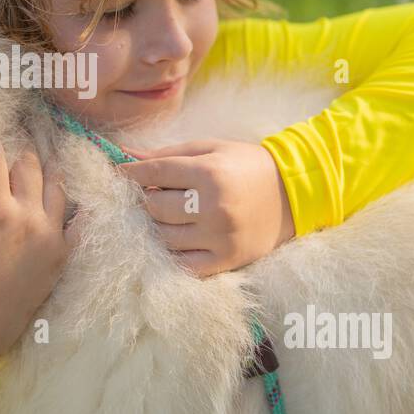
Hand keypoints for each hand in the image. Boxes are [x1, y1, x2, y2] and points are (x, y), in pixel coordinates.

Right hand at [0, 142, 81, 378]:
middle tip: (21, 137)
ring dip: (48, 171)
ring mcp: (50, 236)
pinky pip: (76, 220)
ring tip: (43, 158)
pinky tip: (68, 192)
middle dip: (23, 150)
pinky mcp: (62, 255)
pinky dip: (70, 204)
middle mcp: (28, 218)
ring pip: (57, 187)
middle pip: (31, 166)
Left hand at [117, 139, 294, 277]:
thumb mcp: (211, 149)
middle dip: (146, 198)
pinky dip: (172, 252)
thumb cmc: (247, 165)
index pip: (155, 173)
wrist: (294, 194)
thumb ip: (167, 154)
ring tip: (165, 214)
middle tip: (152, 193)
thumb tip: (125, 154)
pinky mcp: (227, 259)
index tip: (118, 174)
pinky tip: (176, 237)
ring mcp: (219, 237)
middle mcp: (213, 207)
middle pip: (155, 207)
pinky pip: (183, 263)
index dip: (131, 173)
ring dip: (156, 224)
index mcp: (210, 173)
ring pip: (163, 236)